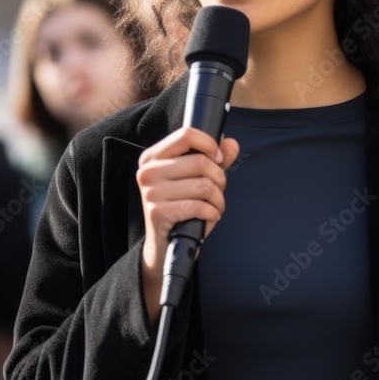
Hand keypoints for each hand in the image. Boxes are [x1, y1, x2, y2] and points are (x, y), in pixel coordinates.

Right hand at [136, 127, 239, 323]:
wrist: (165, 245)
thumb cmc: (181, 207)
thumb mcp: (197, 179)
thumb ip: (215, 159)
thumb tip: (231, 143)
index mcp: (153, 157)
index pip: (187, 134)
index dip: (210, 145)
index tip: (218, 159)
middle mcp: (147, 171)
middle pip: (201, 162)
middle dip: (219, 180)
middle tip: (216, 192)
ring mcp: (150, 192)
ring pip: (204, 185)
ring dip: (218, 201)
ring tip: (212, 208)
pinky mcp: (157, 212)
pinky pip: (199, 207)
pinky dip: (212, 214)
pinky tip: (206, 219)